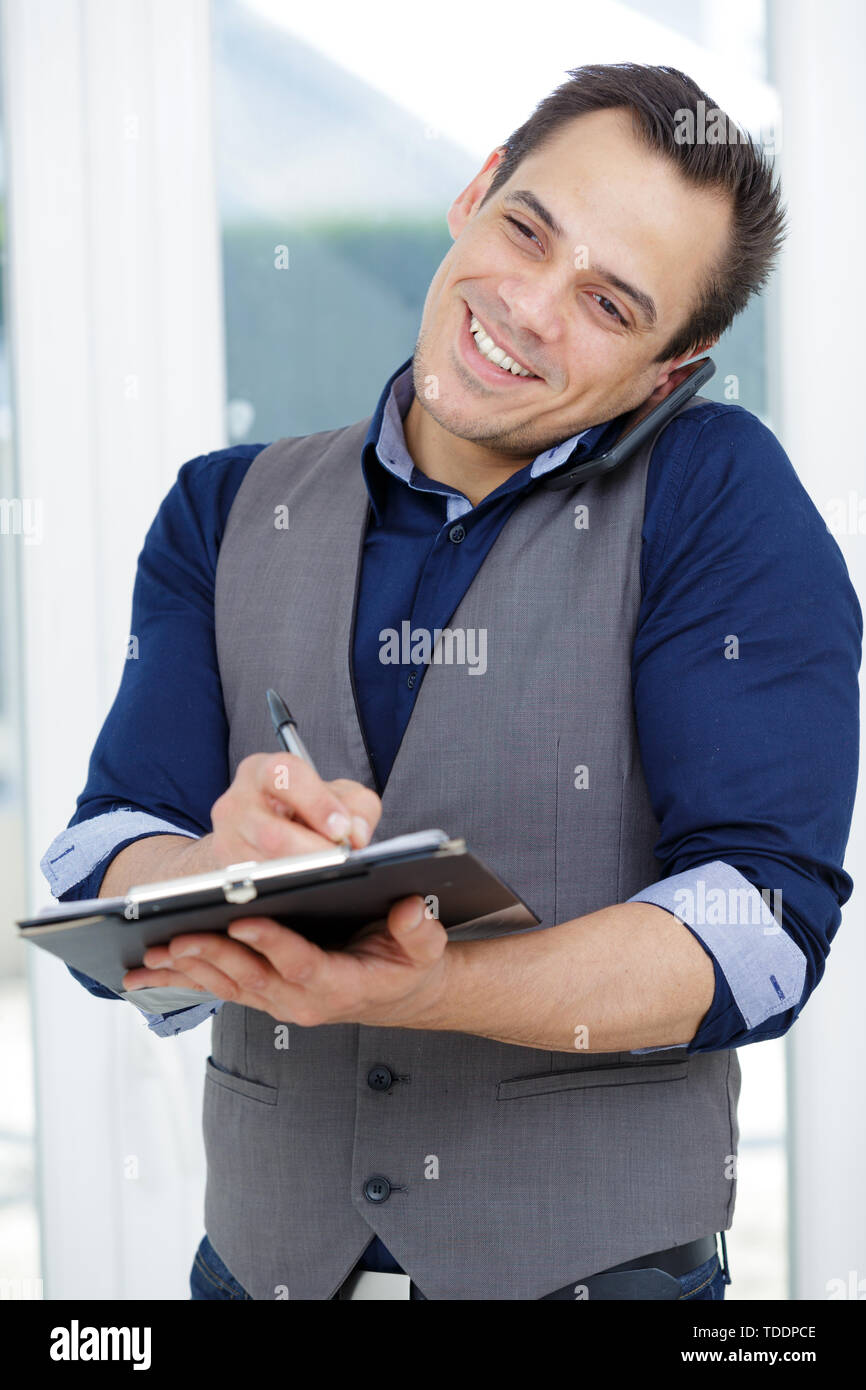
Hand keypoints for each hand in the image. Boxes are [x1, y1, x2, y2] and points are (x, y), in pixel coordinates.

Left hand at [120, 894, 449, 1027]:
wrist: (399, 993)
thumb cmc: (409, 964)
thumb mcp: (427, 947)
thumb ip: (420, 929)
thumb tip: (410, 907)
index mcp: (341, 985)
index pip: (301, 964)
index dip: (272, 943)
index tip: (244, 919)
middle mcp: (304, 1001)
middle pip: (252, 978)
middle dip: (212, 956)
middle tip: (176, 936)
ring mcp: (281, 1002)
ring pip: (229, 986)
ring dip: (189, 970)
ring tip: (152, 953)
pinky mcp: (266, 996)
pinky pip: (222, 987)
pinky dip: (186, 977)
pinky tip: (151, 968)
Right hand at [179, 752, 382, 877]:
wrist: (269, 834)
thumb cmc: (307, 811)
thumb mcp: (338, 797)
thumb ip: (357, 806)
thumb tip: (355, 834)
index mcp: (262, 771)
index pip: (285, 775)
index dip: (316, 802)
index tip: (341, 828)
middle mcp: (235, 802)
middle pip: (271, 832)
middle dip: (311, 851)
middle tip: (340, 862)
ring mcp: (225, 840)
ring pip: (261, 866)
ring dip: (299, 876)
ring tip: (329, 877)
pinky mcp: (226, 873)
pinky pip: (255, 888)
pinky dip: (284, 891)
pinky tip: (307, 890)